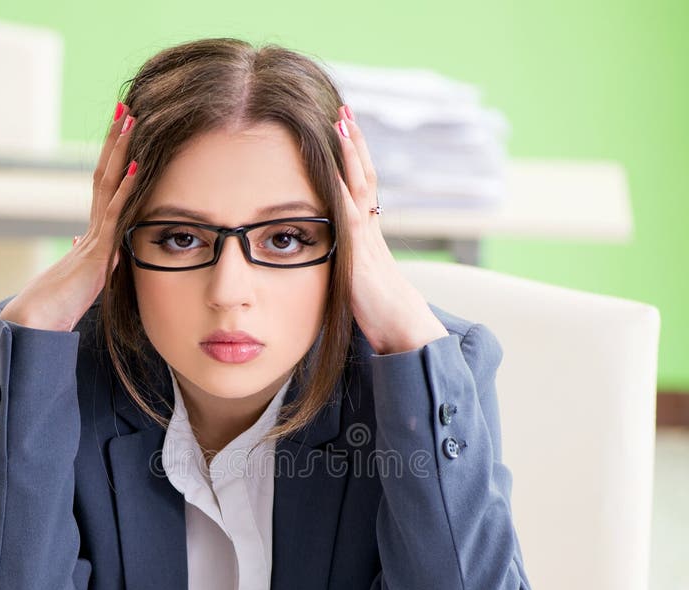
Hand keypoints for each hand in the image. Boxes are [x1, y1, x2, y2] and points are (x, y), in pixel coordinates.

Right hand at [0, 103, 137, 331]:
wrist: (41, 317)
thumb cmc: (62, 301)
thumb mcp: (84, 274)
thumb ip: (87, 255)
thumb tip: (80, 238)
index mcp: (93, 232)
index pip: (105, 185)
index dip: (114, 158)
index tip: (123, 130)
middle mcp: (93, 227)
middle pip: (105, 173)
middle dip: (116, 141)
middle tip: (125, 108)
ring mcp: (95, 235)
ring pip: (109, 184)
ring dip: (121, 152)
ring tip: (132, 121)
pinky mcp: (99, 250)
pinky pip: (115, 214)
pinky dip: (126, 191)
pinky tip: (137, 169)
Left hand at [334, 105, 447, 354]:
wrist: (405, 332)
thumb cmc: (383, 316)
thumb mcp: (359, 285)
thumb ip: (347, 269)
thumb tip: (332, 265)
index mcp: (370, 238)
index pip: (362, 189)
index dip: (353, 161)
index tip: (343, 133)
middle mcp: (371, 231)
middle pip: (365, 177)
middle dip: (354, 143)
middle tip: (346, 110)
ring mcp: (367, 240)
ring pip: (361, 186)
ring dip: (351, 153)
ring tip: (342, 121)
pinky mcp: (360, 255)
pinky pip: (351, 214)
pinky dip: (342, 188)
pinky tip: (334, 167)